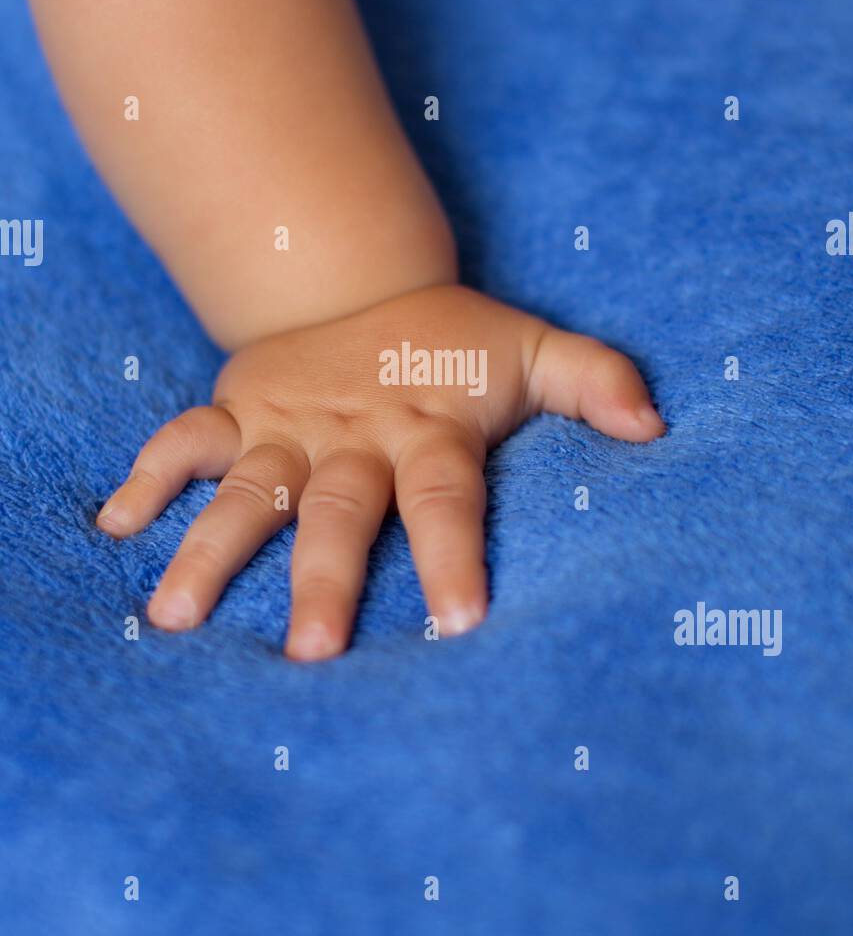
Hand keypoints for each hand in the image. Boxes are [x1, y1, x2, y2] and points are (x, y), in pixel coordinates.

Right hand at [97, 284, 663, 658]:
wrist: (356, 280)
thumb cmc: (452, 340)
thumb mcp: (531, 348)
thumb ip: (595, 381)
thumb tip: (656, 426)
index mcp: (429, 428)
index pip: (445, 499)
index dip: (454, 556)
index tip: (460, 622)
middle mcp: (354, 435)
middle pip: (338, 511)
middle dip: (324, 580)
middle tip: (313, 655)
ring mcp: (288, 426)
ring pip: (247, 490)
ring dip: (211, 549)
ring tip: (176, 617)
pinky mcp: (239, 412)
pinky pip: (186, 441)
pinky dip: (149, 478)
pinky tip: (114, 525)